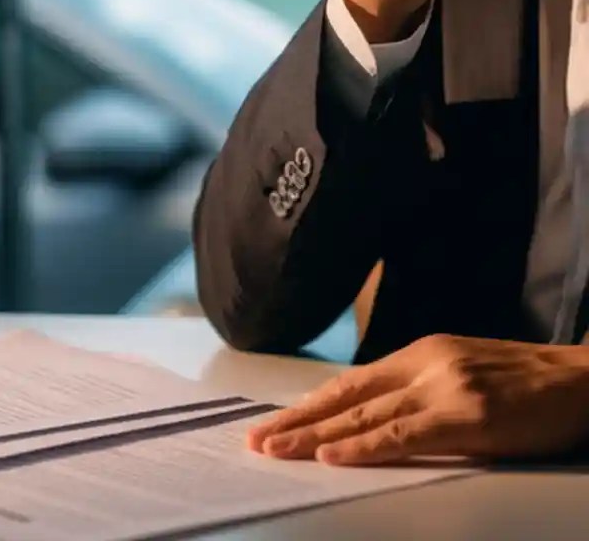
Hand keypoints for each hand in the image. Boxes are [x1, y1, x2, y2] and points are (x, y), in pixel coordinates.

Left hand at [247, 334, 588, 464]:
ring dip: (314, 437)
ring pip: (365, 418)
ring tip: (276, 451)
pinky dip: (363, 447)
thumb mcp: (461, 373)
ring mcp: (444, 388)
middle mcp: (424, 365)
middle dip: (297, 422)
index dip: (308, 405)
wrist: (586, 379)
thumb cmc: (528, 384)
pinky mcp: (467, 414)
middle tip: (256, 440)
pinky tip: (330, 456)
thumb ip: (416, 390)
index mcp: (420, 354)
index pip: (350, 384)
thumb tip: (366, 416)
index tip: (272, 422)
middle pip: (347, 399)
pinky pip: (403, 436)